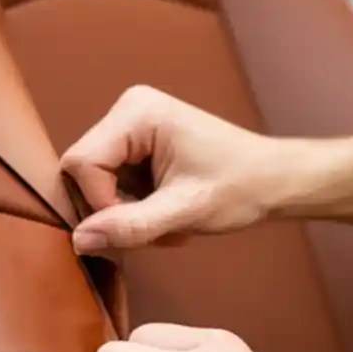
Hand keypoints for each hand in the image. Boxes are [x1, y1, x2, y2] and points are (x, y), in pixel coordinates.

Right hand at [61, 85, 291, 254]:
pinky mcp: (136, 147)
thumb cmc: (240, 187)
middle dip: (113, 210)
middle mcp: (128, 111)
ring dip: (126, 214)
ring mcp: (130, 128)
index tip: (139, 224)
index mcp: (137, 112)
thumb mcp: (184, 211)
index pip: (81, 163)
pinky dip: (134, 210)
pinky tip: (166, 213)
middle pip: (83, 173)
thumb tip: (79, 240)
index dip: (100, 203)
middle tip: (156, 227)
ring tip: (167, 222)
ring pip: (95, 184)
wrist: (273, 181)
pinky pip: (111, 186)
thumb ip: (130, 226)